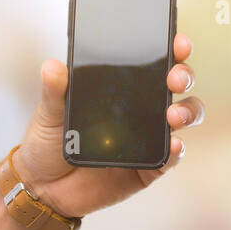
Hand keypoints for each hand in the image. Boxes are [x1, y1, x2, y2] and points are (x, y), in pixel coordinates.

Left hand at [10, 34, 201, 218]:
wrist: (43, 188)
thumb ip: (54, 92)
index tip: (176, 41)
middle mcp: (140, 109)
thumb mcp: (48, 114)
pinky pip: (171, 157)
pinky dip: (177, 150)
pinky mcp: (149, 168)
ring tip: (173, 114)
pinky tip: (172, 143)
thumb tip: (52, 66)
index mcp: (119, 88)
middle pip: (175, 85)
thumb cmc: (47, 144)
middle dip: (183, 75)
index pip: (151, 62)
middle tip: (174, 76)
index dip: (170, 49)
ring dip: (187, 111)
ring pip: (184, 117)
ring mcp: (148, 138)